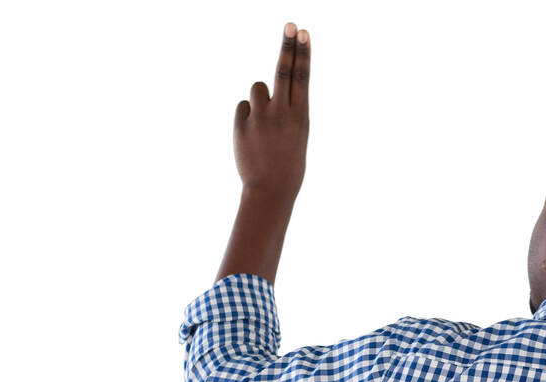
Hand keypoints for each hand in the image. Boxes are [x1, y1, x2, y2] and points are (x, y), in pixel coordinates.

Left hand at [233, 21, 309, 197]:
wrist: (270, 192)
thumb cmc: (288, 166)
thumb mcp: (297, 136)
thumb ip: (288, 111)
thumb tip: (269, 88)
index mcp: (301, 118)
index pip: (301, 78)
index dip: (302, 53)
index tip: (303, 33)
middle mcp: (282, 114)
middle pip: (283, 71)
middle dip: (287, 45)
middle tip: (290, 24)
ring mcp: (261, 119)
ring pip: (257, 88)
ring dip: (260, 98)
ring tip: (264, 124)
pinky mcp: (241, 125)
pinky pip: (243, 107)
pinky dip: (247, 117)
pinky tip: (253, 137)